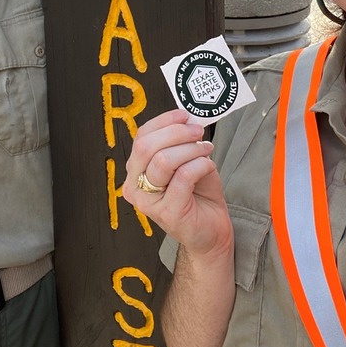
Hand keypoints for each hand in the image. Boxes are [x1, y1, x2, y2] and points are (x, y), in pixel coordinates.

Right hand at [124, 109, 232, 258]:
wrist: (210, 231)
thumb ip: (180, 142)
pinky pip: (184, 176)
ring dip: (191, 148)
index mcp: (135, 170)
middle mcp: (134, 186)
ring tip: (206, 149)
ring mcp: (149, 202)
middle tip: (198, 131)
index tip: (184, 115)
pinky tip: (209, 166)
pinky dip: (201, 164)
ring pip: (164, 160)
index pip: (141, 137)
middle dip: (176, 132)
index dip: (163, 121)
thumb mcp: (185, 161)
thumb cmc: (197, 194)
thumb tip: (188, 118)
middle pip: (146, 147)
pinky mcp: (168, 212)